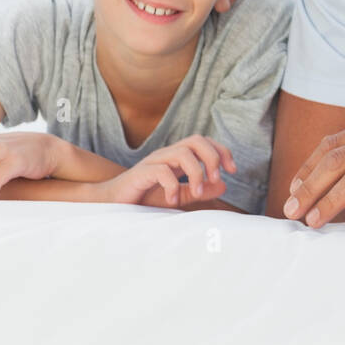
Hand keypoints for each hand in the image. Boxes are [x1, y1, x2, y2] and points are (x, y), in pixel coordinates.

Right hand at [100, 136, 236, 207]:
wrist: (112, 204)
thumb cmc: (144, 199)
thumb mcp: (177, 196)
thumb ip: (198, 191)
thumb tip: (223, 185)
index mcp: (178, 158)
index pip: (204, 143)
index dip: (222, 152)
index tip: (232, 171)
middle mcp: (167, 155)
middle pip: (196, 140)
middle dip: (212, 157)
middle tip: (216, 178)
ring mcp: (153, 162)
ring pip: (182, 152)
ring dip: (196, 173)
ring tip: (196, 193)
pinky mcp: (141, 173)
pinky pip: (162, 171)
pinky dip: (173, 186)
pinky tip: (172, 201)